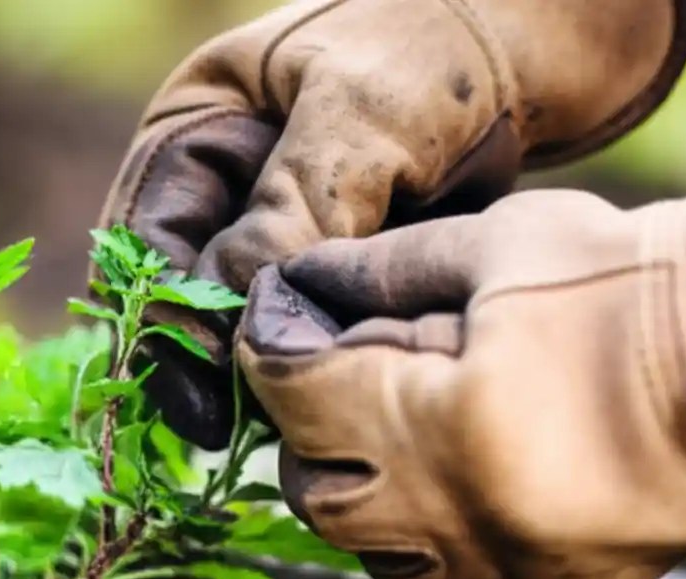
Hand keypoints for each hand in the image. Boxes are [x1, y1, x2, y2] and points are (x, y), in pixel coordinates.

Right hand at [97, 0, 685, 448]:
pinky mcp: (336, 263)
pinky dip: (312, 361)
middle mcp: (226, 184)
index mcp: (198, 127)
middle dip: (202, 356)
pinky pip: (306, 324)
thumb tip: (240, 309)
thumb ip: (295, 203)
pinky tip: (329, 402)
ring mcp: (283, 228)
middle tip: (223, 428)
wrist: (539, 45)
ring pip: (245, 318)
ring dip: (257, 368)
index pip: (146, 235)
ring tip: (279, 425)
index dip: (163, 309)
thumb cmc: (439, 44)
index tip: (204, 370)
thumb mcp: (360, 111)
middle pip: (185, 290)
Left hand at [236, 156, 685, 578]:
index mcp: (440, 423)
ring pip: (371, 554)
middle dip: (301, 428)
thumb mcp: (497, 246)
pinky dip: (413, 538)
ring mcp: (508, 561)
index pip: (296, 397)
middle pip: (316, 493)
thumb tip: (302, 281)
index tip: (275, 316)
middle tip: (325, 371)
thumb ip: (380, 271)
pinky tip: (437, 481)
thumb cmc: (632, 283)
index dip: (269, 346)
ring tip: (379, 428)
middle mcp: (462, 514)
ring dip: (352, 492)